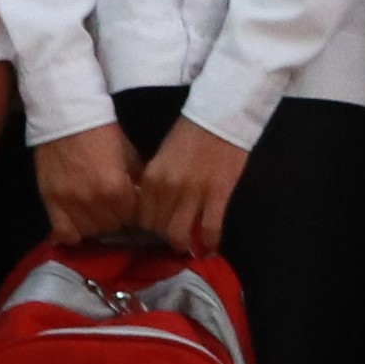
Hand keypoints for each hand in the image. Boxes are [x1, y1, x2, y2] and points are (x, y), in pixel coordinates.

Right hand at [31, 123, 145, 246]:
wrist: (68, 118)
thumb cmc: (103, 134)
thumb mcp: (129, 155)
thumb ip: (137, 182)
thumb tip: (143, 201)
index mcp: (116, 189)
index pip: (131, 218)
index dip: (131, 210)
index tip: (128, 202)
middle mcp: (93, 201)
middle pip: (111, 226)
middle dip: (115, 217)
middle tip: (111, 204)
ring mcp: (70, 203)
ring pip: (89, 232)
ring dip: (95, 224)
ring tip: (94, 211)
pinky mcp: (51, 202)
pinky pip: (64, 233)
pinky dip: (72, 232)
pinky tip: (77, 222)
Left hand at [133, 117, 252, 257]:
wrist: (221, 117)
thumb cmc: (191, 134)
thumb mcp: (163, 157)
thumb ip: (156, 183)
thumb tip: (156, 210)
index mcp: (152, 177)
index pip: (144, 218)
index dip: (153, 225)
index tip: (163, 225)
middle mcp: (169, 189)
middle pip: (160, 230)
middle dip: (168, 235)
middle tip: (179, 234)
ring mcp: (194, 194)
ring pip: (180, 235)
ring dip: (186, 244)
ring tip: (193, 244)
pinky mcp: (219, 195)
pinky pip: (210, 230)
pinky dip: (211, 243)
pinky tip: (212, 246)